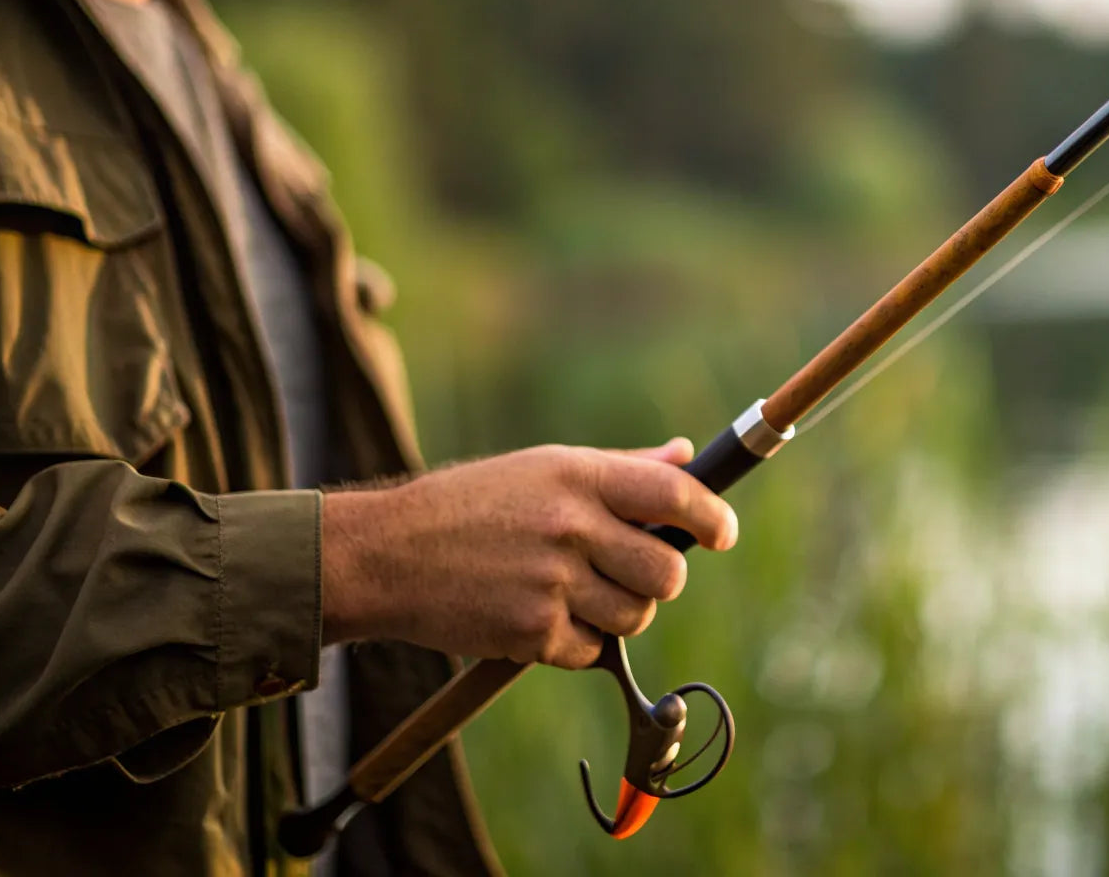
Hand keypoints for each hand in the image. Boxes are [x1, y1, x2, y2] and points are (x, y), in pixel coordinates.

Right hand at [319, 438, 736, 668]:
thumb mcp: (543, 467)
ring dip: (620, 613)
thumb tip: (685, 458)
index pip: (673, 496)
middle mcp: (569, 526)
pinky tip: (542, 615)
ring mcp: (551, 583)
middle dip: (660, 579)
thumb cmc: (470, 506)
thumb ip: (621, 469)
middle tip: (633, 572)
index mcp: (578, 476)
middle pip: (666, 571)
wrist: (384, 555)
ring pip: (635, 616)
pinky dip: (578, 642)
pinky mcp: (530, 633)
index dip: (711, 517)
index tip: (723, 533)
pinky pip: (591, 650)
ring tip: (577, 592)